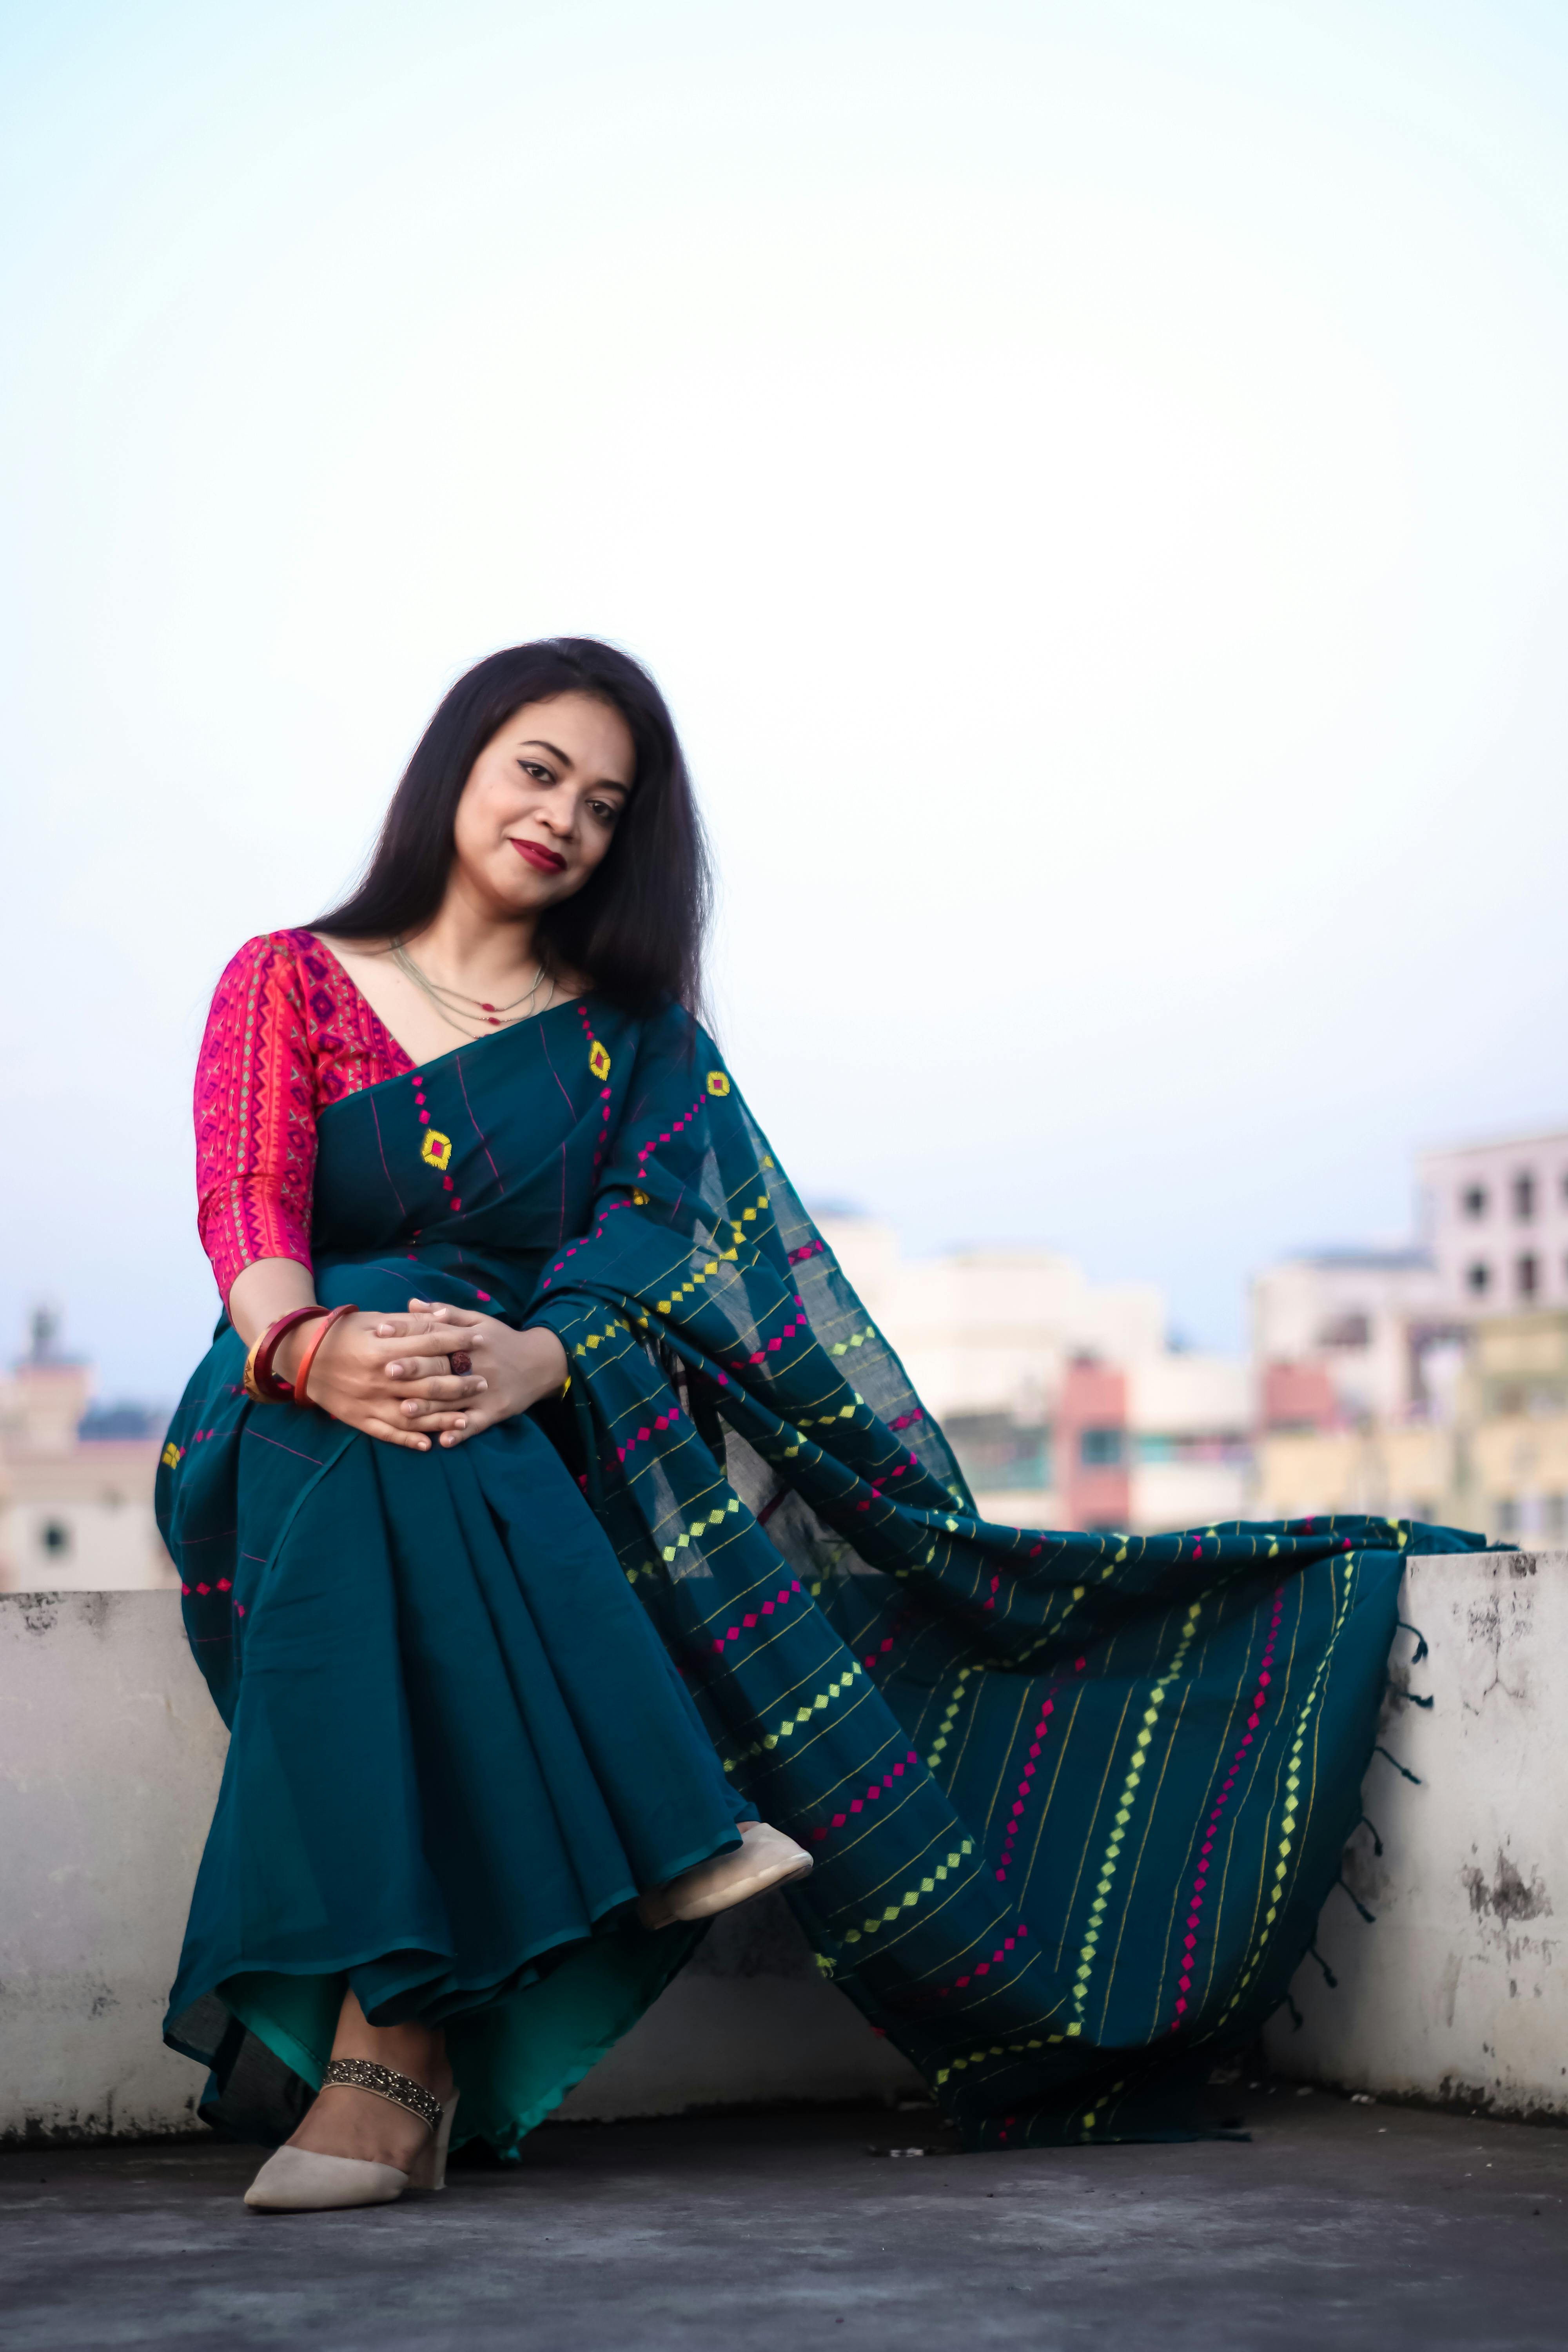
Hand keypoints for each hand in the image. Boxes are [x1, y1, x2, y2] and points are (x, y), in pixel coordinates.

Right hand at [274, 1304, 488, 1452]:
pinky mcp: (359, 1419)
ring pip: (413, 1414)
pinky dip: (409, 1440)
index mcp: (384, 1350)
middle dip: (460, 1382)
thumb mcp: (375, 1320)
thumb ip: (409, 1323)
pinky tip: (431, 1444)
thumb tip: (444, 1316)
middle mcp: (379, 1379)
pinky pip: (388, 1433)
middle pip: (429, 1383)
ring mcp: (369, 1402)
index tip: (480, 1340)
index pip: (431, 1345)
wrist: (301, 1356)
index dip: (458, 1341)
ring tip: (468, 1417)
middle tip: (484, 1381)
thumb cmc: (343, 1333)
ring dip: (443, 1417)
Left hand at [384, 1300, 568, 1449]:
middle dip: (414, 1369)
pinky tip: (443, 1441)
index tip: (381, 1331)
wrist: (542, 1362)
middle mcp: (476, 1364)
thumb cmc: (502, 1340)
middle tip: (386, 1371)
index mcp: (469, 1340)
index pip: (433, 1333)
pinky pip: (476, 1425)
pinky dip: (460, 1433)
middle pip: (441, 1367)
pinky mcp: (494, 1411)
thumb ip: (444, 1313)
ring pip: (453, 1400)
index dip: (406, 1331)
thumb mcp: (478, 1321)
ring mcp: (485, 1391)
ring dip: (429, 1406)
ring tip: (404, 1410)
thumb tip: (410, 1303)